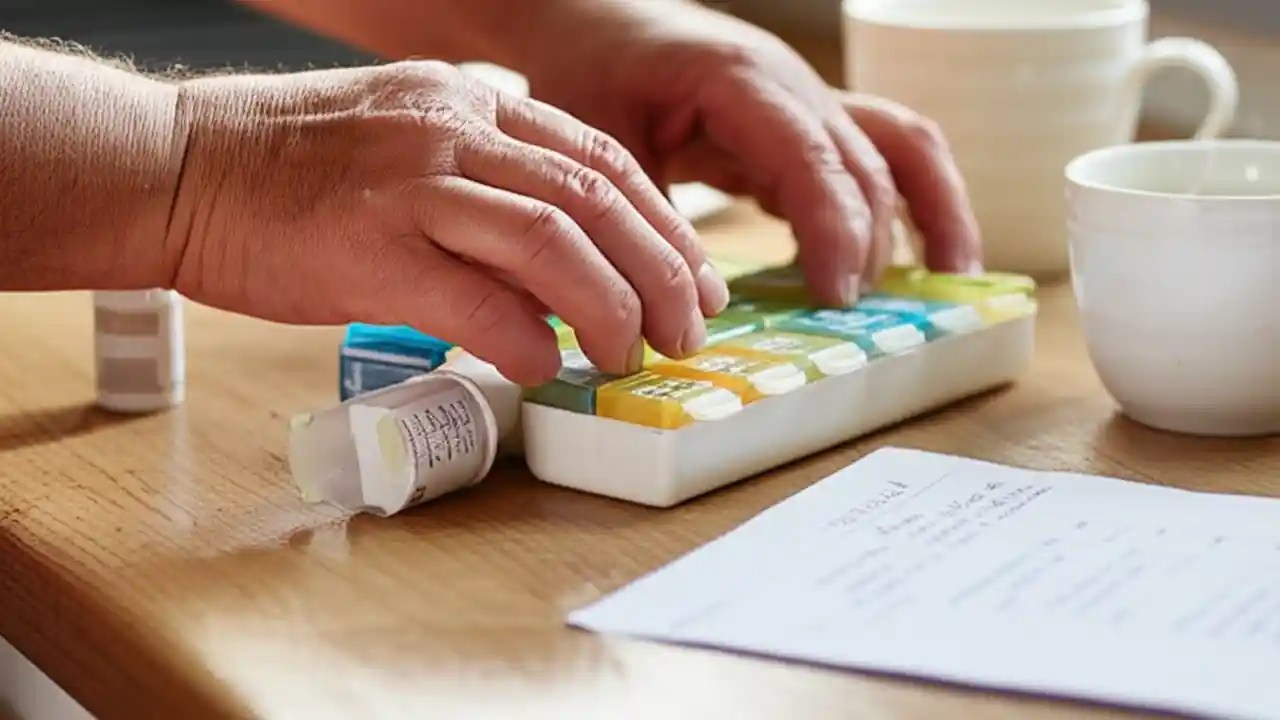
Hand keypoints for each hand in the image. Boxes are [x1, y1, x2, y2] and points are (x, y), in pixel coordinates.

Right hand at [166, 61, 728, 384]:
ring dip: (608, 306)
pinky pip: (474, 296)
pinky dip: (522, 337)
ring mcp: (412, 184)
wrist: (174, 168)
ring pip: (553, 239)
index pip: (601, 159)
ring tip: (627, 356)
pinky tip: (541, 367)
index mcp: (469, 104)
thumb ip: (481, 180)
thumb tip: (556, 249)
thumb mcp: (403, 143)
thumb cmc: (285, 168)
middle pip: (598, 197)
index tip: (694, 278)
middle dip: (661, 271)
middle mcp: (453, 131)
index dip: (665, 224)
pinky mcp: (368, 247)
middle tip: (687, 331)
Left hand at [520, 1, 981, 306]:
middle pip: (862, 159)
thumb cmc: (589, 72)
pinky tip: (926, 256)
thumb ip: (646, 221)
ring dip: (929, 211)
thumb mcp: (599, 148)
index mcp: (738, 78)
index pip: (810, 154)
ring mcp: (808, 100)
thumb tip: (695, 308)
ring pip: (896, 147)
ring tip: (950, 280)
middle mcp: (791, 83)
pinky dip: (913, 201)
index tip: (834, 294)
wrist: (593, 23)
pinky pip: (881, 155)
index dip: (832, 226)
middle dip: (867, 239)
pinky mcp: (807, 127)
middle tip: (850, 312)